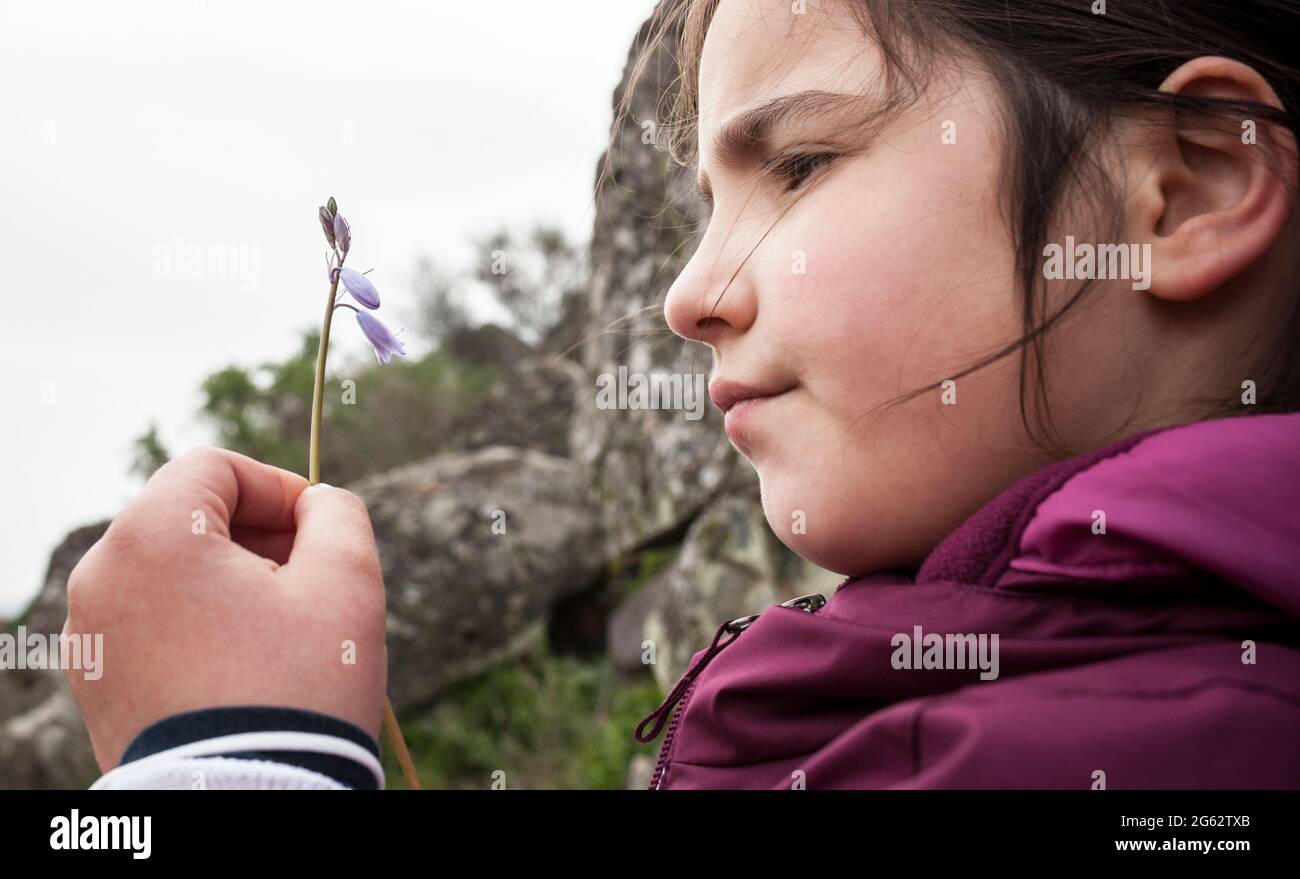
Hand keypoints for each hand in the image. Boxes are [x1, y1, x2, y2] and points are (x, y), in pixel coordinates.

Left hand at [63, 447, 386, 770]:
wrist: (248, 802)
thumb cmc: (299, 689)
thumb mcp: (347, 581)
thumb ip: (337, 514)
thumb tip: (317, 503)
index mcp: (150, 537)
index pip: (212, 468)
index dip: (276, 486)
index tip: (318, 527)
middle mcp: (101, 577)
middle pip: (186, 517)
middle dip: (257, 536)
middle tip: (312, 579)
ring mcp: (92, 635)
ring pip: (170, 570)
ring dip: (231, 579)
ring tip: (284, 628)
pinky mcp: (97, 682)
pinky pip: (152, 621)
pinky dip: (200, 622)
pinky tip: (249, 663)